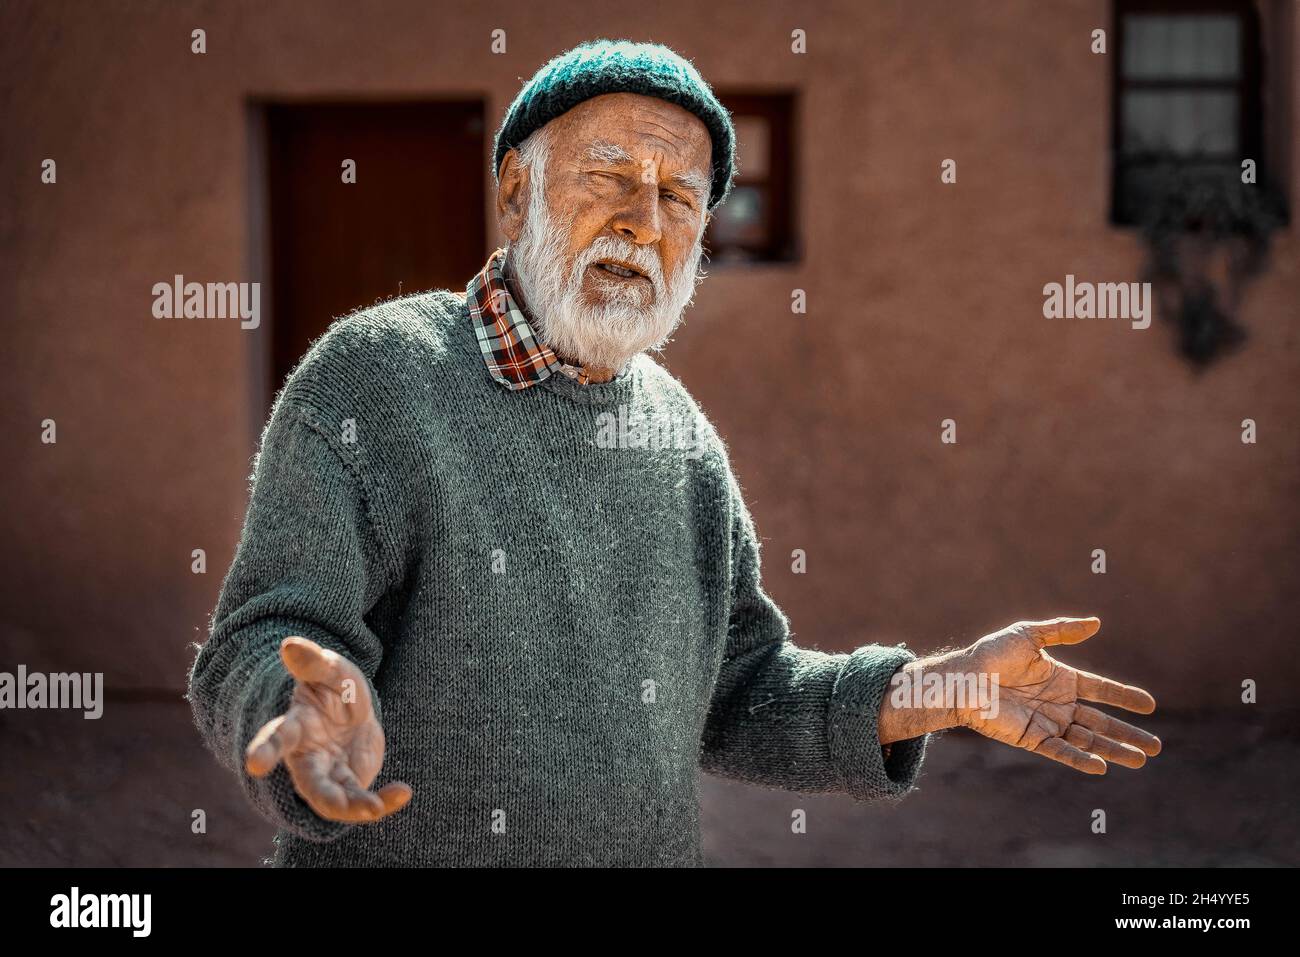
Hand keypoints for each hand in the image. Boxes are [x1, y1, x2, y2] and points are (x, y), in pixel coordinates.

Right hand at [244, 636, 412, 821]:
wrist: (355, 713)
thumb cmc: (336, 690)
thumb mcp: (333, 671)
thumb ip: (314, 664)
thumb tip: (289, 645)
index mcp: (297, 727)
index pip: (278, 738)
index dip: (266, 750)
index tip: (254, 764)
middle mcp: (308, 758)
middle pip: (308, 783)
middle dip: (318, 796)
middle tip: (334, 806)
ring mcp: (330, 775)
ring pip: (336, 800)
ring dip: (354, 806)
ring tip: (375, 808)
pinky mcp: (351, 785)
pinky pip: (364, 800)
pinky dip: (384, 801)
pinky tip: (403, 791)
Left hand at [956, 616, 1161, 773]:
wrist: (964, 678)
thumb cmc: (991, 654)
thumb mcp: (1029, 636)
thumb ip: (1062, 630)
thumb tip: (1096, 622)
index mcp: (1061, 679)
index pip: (1101, 690)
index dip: (1124, 697)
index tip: (1149, 705)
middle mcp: (1058, 704)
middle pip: (1101, 722)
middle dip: (1128, 734)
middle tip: (1157, 747)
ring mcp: (1047, 723)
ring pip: (1088, 740)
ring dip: (1114, 750)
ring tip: (1141, 759)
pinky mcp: (1032, 738)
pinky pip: (1061, 751)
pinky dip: (1081, 759)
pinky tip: (1102, 766)